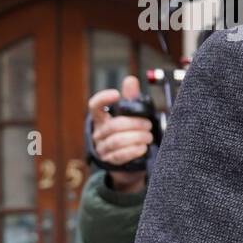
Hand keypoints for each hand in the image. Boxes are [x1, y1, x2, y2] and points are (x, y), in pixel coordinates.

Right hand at [88, 75, 150, 192]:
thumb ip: (130, 99)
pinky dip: (135, 150)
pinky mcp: (110, 161)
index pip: (95, 106)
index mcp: (101, 119)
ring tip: (148, 137)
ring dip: (138, 137)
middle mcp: (98, 133)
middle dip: (136, 124)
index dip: (103, 99)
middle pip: (114, 125)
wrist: (129, 163)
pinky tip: (143, 147)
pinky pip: (121, 155)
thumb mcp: (131, 116)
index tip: (116, 94)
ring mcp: (102, 148)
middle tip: (148, 125)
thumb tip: (130, 80)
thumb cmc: (130, 134)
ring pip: (119, 140)